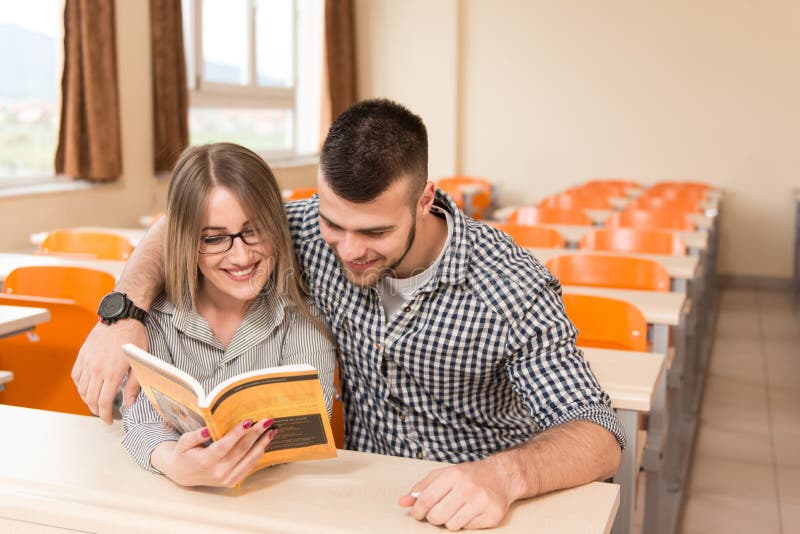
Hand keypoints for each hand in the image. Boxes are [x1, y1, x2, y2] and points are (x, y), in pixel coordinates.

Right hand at [72, 319, 146, 423]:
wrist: (122, 317)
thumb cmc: (134, 337)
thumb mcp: (140, 362)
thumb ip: (134, 385)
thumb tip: (130, 402)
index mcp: (112, 373)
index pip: (104, 402)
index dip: (105, 416)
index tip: (109, 420)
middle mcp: (97, 369)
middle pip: (91, 399)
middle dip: (97, 410)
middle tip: (104, 414)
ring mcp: (87, 361)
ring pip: (81, 389)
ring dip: (87, 399)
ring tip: (96, 402)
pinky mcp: (82, 354)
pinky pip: (75, 376)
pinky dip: (79, 386)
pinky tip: (86, 388)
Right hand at [151, 418, 277, 486]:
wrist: (182, 474)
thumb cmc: (184, 454)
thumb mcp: (184, 442)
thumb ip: (195, 436)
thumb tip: (208, 430)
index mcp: (205, 462)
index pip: (225, 445)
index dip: (238, 433)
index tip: (249, 420)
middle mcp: (218, 473)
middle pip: (241, 450)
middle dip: (256, 434)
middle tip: (267, 421)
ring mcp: (226, 479)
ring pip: (249, 460)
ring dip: (262, 444)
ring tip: (272, 431)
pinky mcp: (232, 482)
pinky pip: (249, 467)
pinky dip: (258, 454)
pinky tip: (265, 443)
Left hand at [398, 456, 520, 530]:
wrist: (500, 476)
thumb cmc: (467, 476)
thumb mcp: (443, 475)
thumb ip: (421, 488)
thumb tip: (403, 502)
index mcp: (452, 475)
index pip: (426, 500)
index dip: (418, 511)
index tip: (418, 514)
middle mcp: (467, 487)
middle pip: (437, 516)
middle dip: (434, 517)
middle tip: (439, 511)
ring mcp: (481, 501)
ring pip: (451, 525)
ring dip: (450, 520)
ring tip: (456, 509)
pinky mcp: (492, 515)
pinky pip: (467, 528)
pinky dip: (465, 523)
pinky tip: (469, 512)